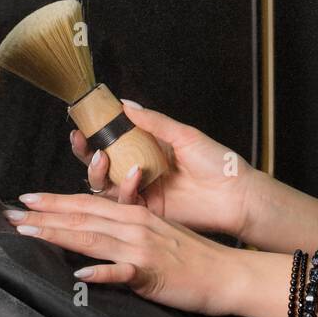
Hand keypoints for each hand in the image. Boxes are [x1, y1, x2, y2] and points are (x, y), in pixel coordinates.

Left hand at [6, 192, 245, 316]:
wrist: (226, 273)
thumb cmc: (191, 255)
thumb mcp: (156, 231)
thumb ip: (127, 226)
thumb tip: (97, 228)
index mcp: (135, 213)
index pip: (87, 203)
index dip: (55, 200)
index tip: (26, 199)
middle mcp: (135, 224)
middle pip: (82, 216)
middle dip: (45, 213)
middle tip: (13, 212)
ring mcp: (143, 247)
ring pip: (94, 237)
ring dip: (59, 234)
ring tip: (30, 232)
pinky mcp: (152, 272)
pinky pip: (123, 272)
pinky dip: (102, 272)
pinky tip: (81, 272)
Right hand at [67, 99, 256, 238]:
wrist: (236, 194)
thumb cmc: (217, 162)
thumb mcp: (184, 135)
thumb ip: (154, 122)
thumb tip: (126, 104)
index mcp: (149, 149)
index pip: (114, 140)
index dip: (95, 133)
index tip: (81, 122)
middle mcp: (141, 170)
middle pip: (102, 165)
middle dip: (87, 154)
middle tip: (83, 142)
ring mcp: (143, 192)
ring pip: (105, 186)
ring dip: (98, 172)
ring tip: (104, 159)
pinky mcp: (148, 212)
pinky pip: (124, 202)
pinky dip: (123, 188)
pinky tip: (134, 175)